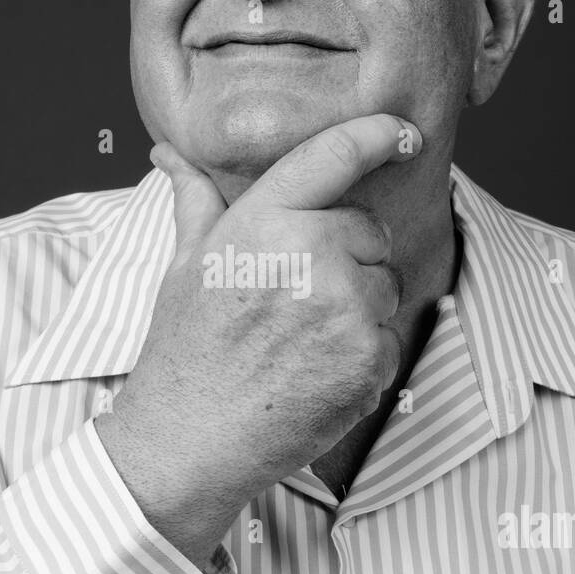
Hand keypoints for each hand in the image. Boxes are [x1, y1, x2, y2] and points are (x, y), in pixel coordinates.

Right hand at [96, 113, 420, 568]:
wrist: (187, 440)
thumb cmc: (185, 350)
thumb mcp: (184, 265)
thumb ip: (196, 202)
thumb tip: (170, 154)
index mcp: (262, 219)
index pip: (334, 156)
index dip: (377, 134)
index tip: (404, 133)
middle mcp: (307, 251)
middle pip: (370, 230)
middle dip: (347, 259)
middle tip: (294, 303)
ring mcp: (342, 305)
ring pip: (386, 286)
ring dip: (360, 311)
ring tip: (302, 343)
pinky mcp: (366, 356)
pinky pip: (389, 339)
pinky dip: (364, 359)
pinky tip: (316, 375)